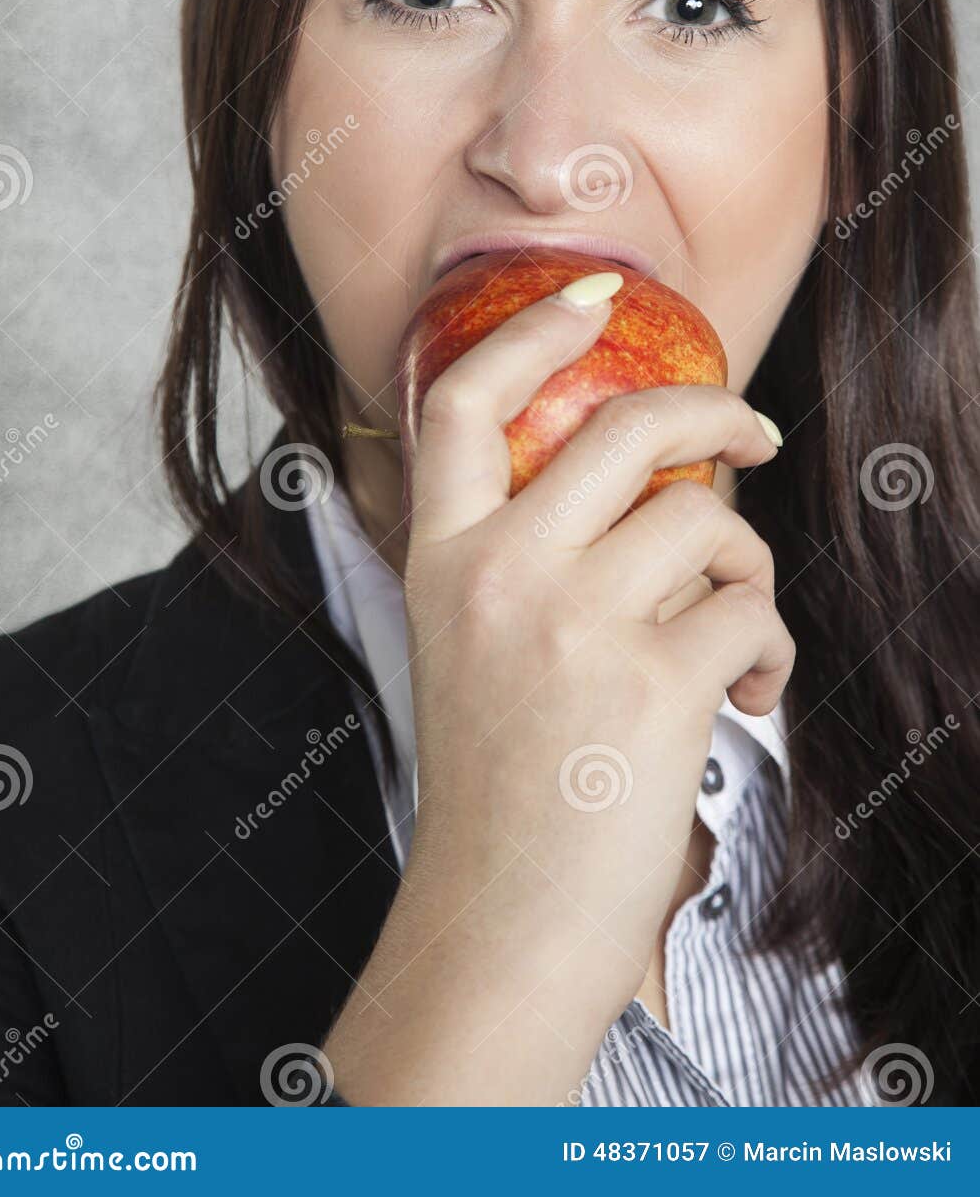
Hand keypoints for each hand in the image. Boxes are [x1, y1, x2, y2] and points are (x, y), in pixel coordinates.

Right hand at [324, 275, 792, 1104]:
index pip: (462, 401)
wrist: (505, 919)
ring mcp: (575, 623)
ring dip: (747, 566)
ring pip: (708, 520)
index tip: (593, 291)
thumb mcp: (472, 645)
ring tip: (735, 627)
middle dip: (716, 411)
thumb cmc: (499, 784)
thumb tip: (654, 485)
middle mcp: (500, 573)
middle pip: (624, 426)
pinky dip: (769, 650)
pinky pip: (751, 611)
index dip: (532, 329)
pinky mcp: (654, 682)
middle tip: (753, 434)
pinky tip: (743, 698)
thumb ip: (527, 555)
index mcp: (442, 559)